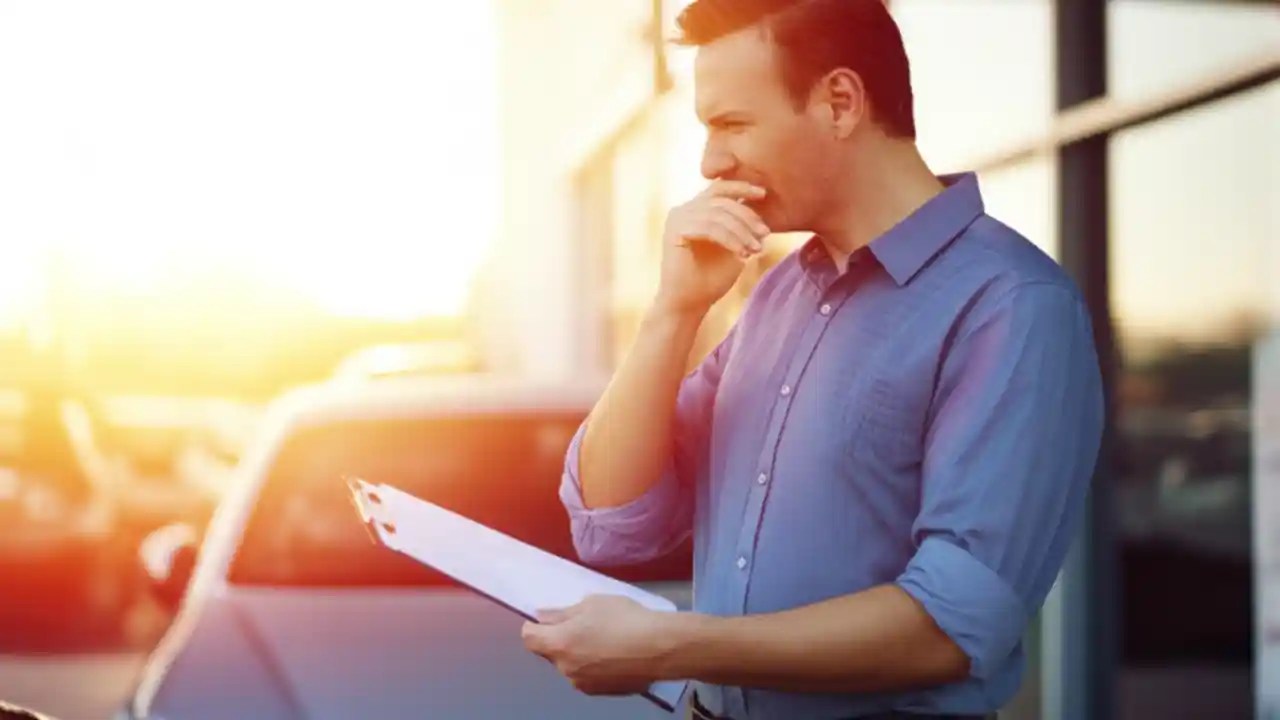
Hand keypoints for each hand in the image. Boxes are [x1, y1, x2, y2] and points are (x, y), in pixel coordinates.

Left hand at [520, 595, 677, 695]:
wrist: (660, 648)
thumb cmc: (624, 619)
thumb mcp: (592, 604)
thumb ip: (562, 613)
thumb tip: (543, 617)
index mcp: (559, 644)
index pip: (529, 638)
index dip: (535, 627)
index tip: (549, 619)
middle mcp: (566, 669)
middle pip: (551, 653)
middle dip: (561, 640)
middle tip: (586, 625)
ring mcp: (584, 684)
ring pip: (571, 666)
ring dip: (579, 654)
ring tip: (607, 640)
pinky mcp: (603, 692)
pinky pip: (589, 676)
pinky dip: (596, 666)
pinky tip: (617, 654)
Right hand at [655, 180, 770, 315]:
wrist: (690, 304)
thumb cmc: (712, 279)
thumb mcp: (734, 248)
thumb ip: (742, 228)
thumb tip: (761, 212)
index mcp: (696, 210)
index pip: (720, 188)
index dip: (742, 186)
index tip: (764, 194)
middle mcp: (684, 210)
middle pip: (722, 200)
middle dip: (747, 216)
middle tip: (765, 234)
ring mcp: (677, 219)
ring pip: (717, 214)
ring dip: (741, 231)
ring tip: (756, 249)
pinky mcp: (675, 231)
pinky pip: (709, 228)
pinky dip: (730, 240)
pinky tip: (742, 254)